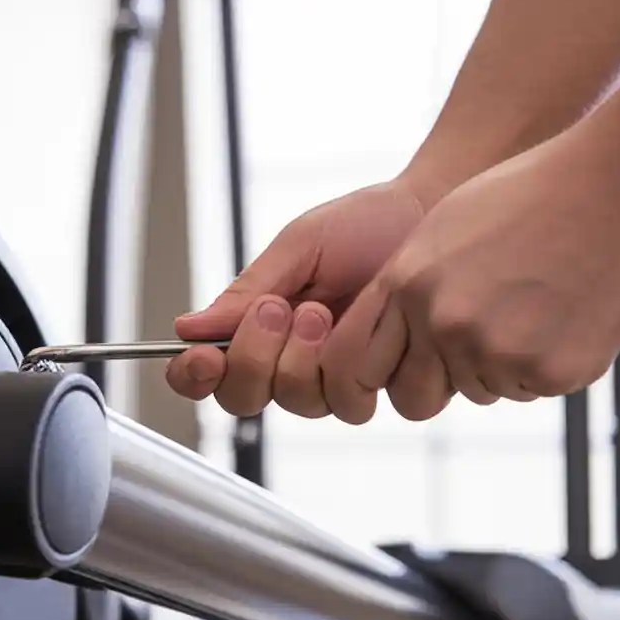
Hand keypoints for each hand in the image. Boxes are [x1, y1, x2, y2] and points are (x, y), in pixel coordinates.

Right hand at [165, 179, 426, 416]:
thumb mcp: (297, 248)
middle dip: (254, 358)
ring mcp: (336, 377)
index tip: (203, 356)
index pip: (209, 372)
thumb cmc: (364, 224)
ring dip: (304, 359)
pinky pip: (354, 404)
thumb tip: (188, 327)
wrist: (432, 214)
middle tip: (278, 309)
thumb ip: (245, 292)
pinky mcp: (382, 384)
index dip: (193, 376)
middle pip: (243, 400)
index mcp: (258, 328)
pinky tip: (363, 325)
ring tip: (324, 309)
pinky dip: (353, 365)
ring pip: (300, 404)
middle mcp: (291, 361)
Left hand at [321, 136, 619, 422]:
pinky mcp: (547, 371)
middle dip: (436, 389)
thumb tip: (396, 339)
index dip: (377, 374)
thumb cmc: (537, 197)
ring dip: (505, 364)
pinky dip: (552, 364)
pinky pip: (534, 388)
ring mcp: (492, 349)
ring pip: (482, 388)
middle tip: (474, 355)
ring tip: (543, 304)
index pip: (356, 361)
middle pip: (412, 398)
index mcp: (406, 282)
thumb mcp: (448, 229)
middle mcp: (439, 321)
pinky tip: (574, 313)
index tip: (398, 371)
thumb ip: (415, 286)